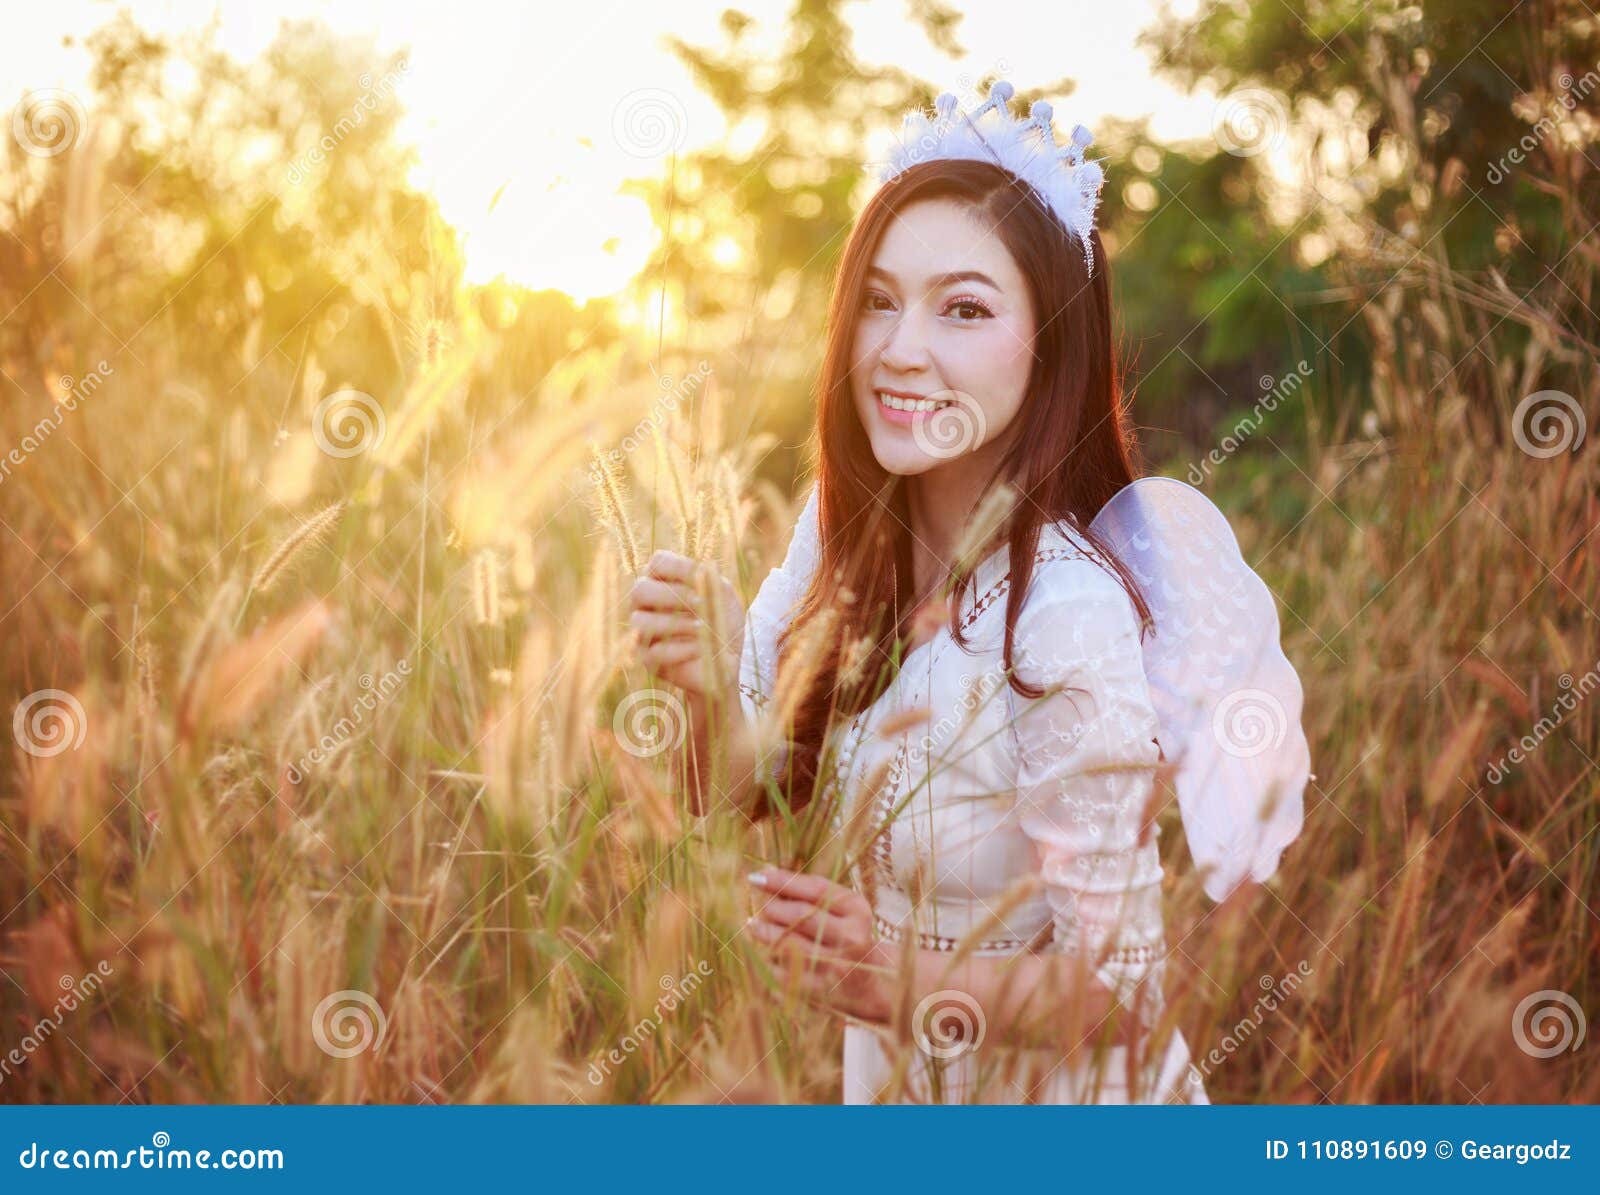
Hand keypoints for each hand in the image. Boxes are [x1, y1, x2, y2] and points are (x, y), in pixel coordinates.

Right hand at [626, 550, 743, 700]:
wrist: (728, 660)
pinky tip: (699, 648)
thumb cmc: (723, 621)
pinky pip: (654, 652)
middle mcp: (646, 604)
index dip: (679, 567)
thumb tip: (700, 569)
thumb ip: (711, 580)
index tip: (702, 578)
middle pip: (640, 590)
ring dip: (676, 623)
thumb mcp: (724, 596)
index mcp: (662, 581)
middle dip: (673, 596)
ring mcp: (643, 631)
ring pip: (640, 622)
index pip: (658, 562)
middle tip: (701, 604)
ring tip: (702, 628)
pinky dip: (681, 649)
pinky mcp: (647, 659)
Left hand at [741, 866, 894, 1025]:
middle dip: (772, 908)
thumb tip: (765, 872)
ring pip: (788, 944)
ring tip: (754, 925)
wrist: (870, 984)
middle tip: (761, 906)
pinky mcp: (821, 990)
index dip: (782, 881)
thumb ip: (810, 891)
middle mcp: (850, 937)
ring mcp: (836, 965)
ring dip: (765, 932)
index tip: (756, 877)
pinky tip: (765, 952)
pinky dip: (768, 959)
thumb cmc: (847, 935)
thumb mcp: (841, 908)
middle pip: (799, 916)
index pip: (815, 890)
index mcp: (857, 910)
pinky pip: (783, 972)